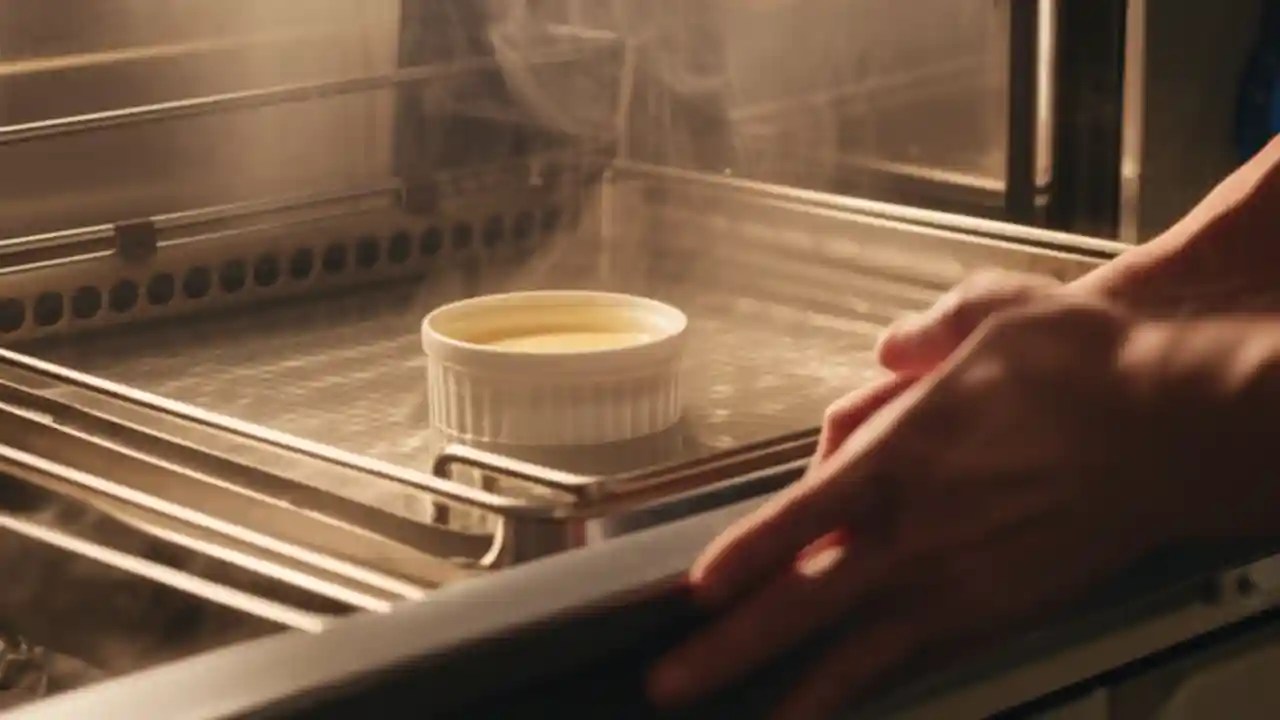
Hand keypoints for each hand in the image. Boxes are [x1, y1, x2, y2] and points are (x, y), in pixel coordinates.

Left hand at [650, 300, 1196, 718]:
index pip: (797, 516)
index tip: (695, 591)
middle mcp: (919, 526)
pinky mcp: (999, 611)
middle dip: (729, 647)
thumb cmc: (1090, 366)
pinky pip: (919, 658)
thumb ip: (922, 334)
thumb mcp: (993, 310)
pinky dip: (872, 685)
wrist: (1180, 424)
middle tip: (672, 682)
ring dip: (793, 690)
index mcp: (903, 453)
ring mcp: (959, 579)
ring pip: (855, 649)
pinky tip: (840, 701)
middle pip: (804, 600)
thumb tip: (886, 354)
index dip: (743, 557)